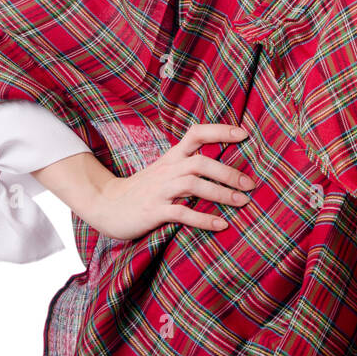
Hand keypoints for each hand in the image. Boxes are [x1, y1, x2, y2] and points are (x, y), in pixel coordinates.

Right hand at [93, 124, 255, 240]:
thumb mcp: (165, 170)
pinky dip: (204, 219)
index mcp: (172, 156)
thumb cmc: (143, 189)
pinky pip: (182, 213)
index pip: (197, 133)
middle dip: (229, 172)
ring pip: (194, 185)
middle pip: (201, 162)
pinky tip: (222, 225)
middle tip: (250, 183)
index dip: (220, 130)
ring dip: (222, 194)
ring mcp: (160, 190)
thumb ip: (188, 165)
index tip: (245, 134)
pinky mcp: (154, 211)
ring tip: (243, 202)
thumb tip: (223, 166)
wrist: (106, 205)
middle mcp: (168, 169)